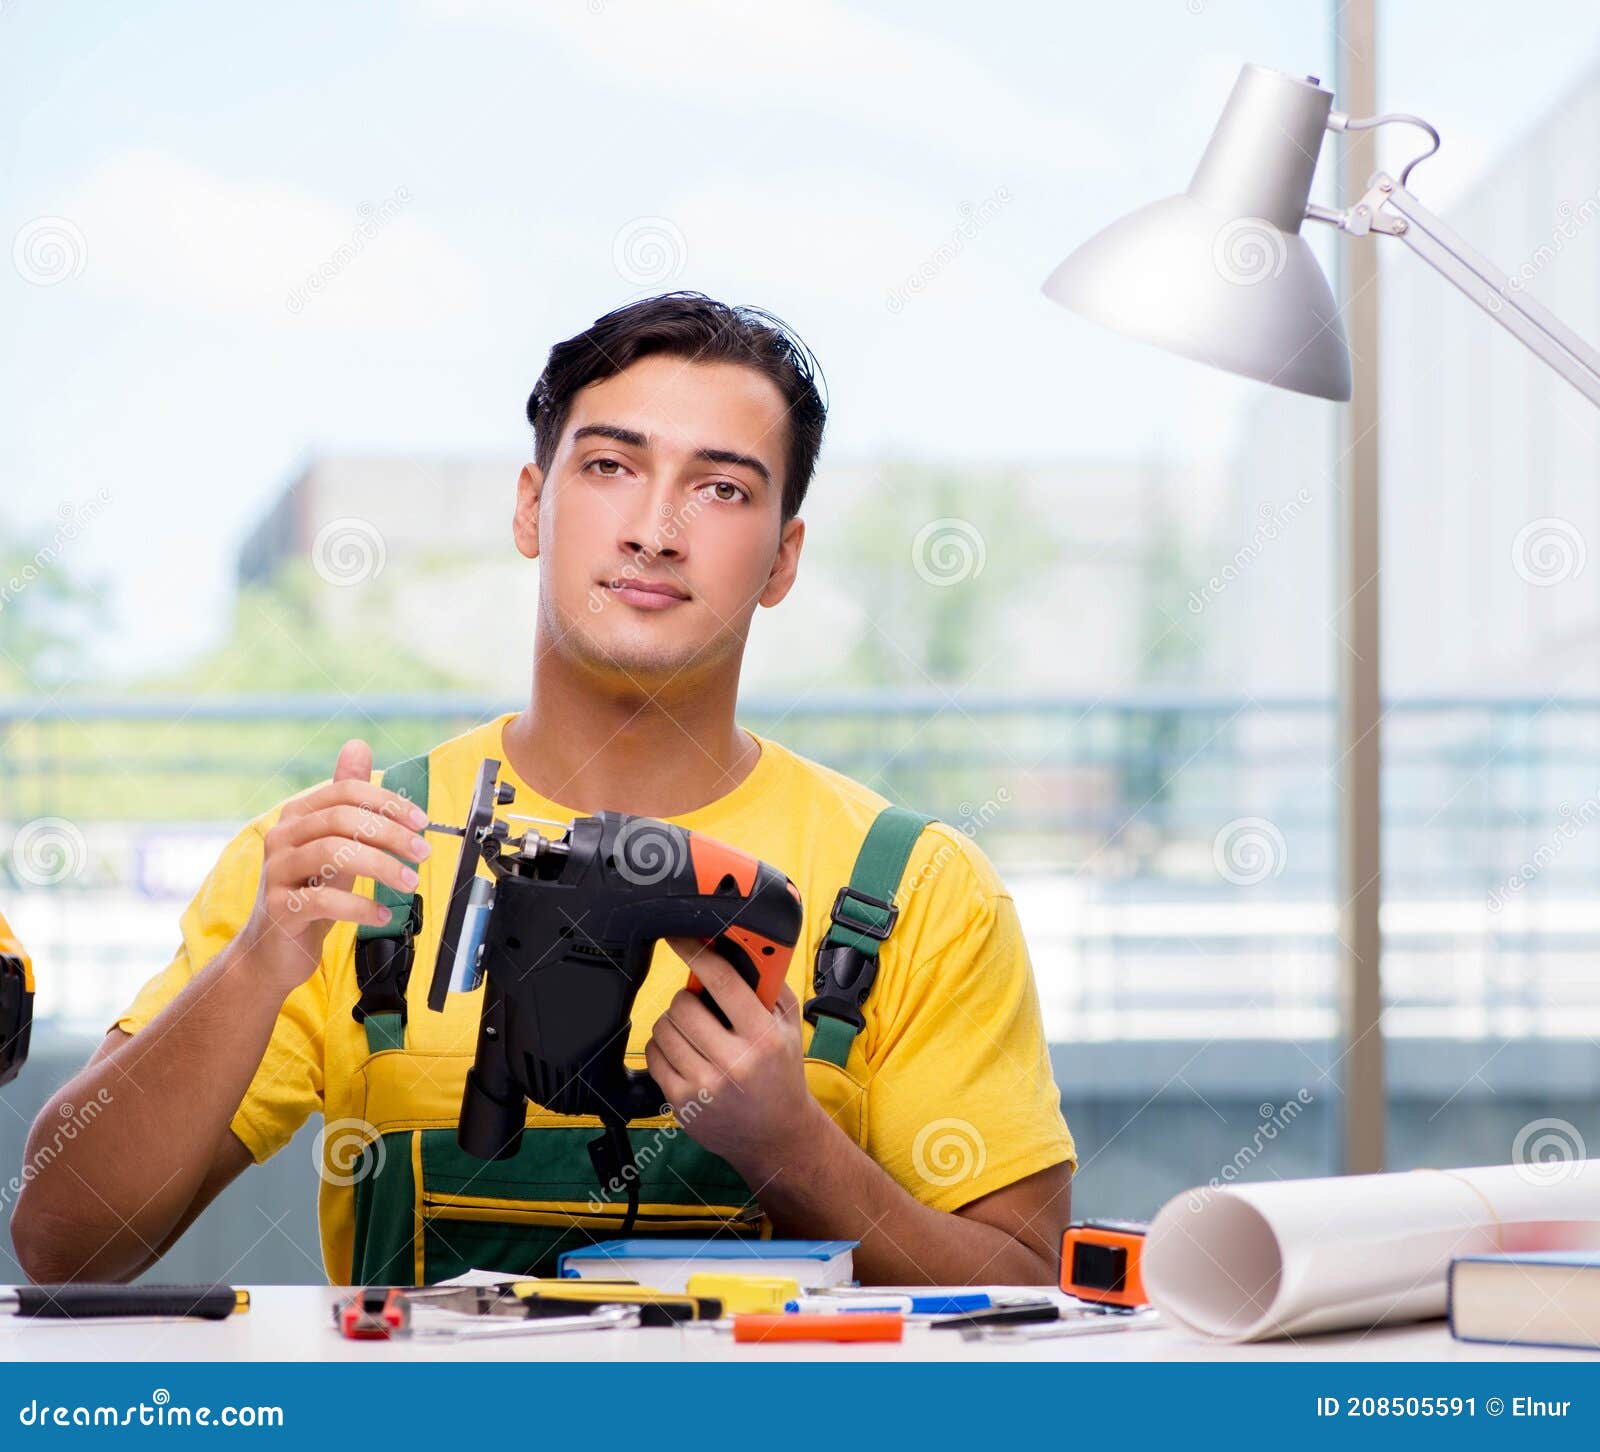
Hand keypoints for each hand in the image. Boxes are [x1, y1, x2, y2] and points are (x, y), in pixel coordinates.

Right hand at [239, 738, 430, 994]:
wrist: (273, 948)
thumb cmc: (310, 890)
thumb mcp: (334, 841)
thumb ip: (346, 798)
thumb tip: (358, 746)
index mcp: (297, 815)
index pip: (346, 792)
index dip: (388, 803)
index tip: (421, 821)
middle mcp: (282, 837)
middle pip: (342, 819)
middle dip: (390, 833)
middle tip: (422, 853)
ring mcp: (276, 872)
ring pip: (333, 853)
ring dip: (381, 867)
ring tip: (409, 882)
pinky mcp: (278, 908)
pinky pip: (323, 900)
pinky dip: (360, 906)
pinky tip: (380, 914)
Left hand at [644, 938, 824, 1180]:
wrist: (776, 1135)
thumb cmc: (781, 1073)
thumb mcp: (788, 1026)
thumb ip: (768, 984)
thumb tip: (737, 945)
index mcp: (764, 1038)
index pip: (723, 981)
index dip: (695, 951)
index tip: (678, 937)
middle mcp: (735, 1063)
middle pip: (684, 1004)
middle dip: (688, 997)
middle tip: (700, 1004)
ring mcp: (704, 1085)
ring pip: (664, 1027)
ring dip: (674, 1020)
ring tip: (694, 1030)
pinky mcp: (682, 1102)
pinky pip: (654, 1054)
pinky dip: (664, 1045)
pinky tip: (684, 1051)